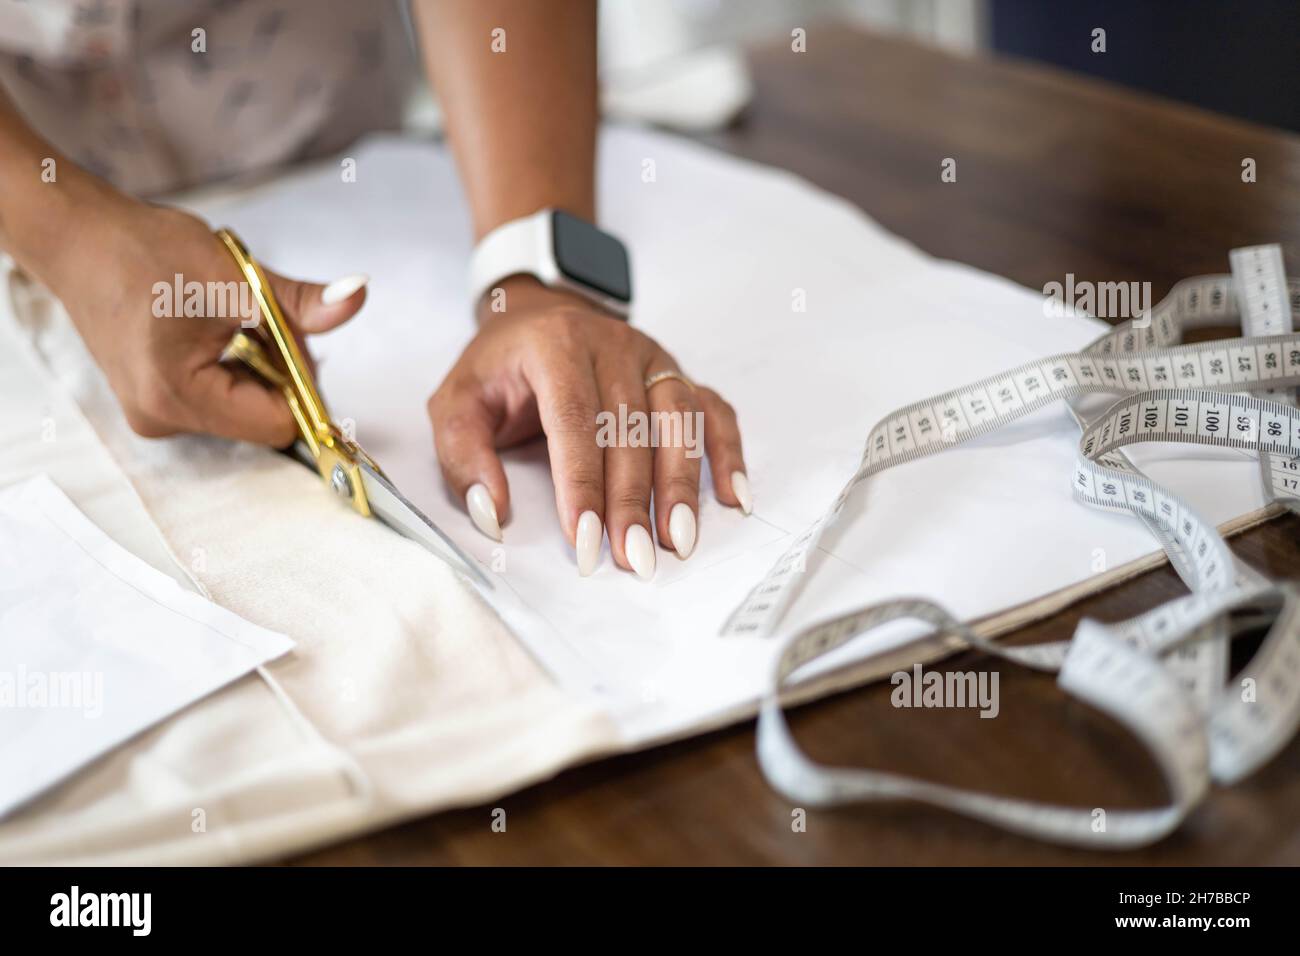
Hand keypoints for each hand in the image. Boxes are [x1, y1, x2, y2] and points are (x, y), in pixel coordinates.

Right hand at [53, 199, 367, 444]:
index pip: (278, 423)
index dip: (299, 383)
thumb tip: (357, 295)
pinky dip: (232, 365)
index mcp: (179, 398)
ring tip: (226, 319)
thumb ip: (299, 301)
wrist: (79, 238)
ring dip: (255, 365)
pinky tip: (211, 330)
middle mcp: (163, 419)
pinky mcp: (155, 402)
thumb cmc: (143, 250)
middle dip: (277, 370)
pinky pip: (221, 396)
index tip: (291, 339)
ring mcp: (155, 415)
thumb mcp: (235, 274)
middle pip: (263, 417)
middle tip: (254, 318)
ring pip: (244, 406)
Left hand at [428, 276, 751, 579]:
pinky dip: (726, 453)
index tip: (583, 538)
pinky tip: (734, 497)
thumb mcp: (457, 403)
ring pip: (677, 420)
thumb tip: (493, 513)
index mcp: (555, 345)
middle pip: (630, 429)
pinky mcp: (677, 373)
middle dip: (632, 500)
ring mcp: (653, 357)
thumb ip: (465, 457)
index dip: (581, 482)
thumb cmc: (498, 370)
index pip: (574, 419)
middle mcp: (612, 345)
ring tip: (678, 540)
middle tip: (633, 557)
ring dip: (681, 484)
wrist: (536, 316)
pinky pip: (713, 411)